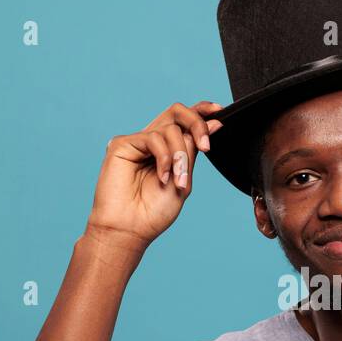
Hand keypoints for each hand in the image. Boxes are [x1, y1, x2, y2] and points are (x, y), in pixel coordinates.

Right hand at [86, 100, 224, 248]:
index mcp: (168, 150)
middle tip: (206, 147)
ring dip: (181, 155)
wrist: (130, 229)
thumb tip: (214, 124)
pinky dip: (165, 158)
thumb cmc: (154, 211)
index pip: (185, 121)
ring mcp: (137, 142)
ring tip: (179, 180)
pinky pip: (153, 138)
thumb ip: (194, 150)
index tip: (219, 111)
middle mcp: (152, 142)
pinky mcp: (122, 144)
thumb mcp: (185, 179)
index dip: (202, 111)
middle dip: (197, 124)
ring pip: (170, 128)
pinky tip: (163, 177)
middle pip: (177, 112)